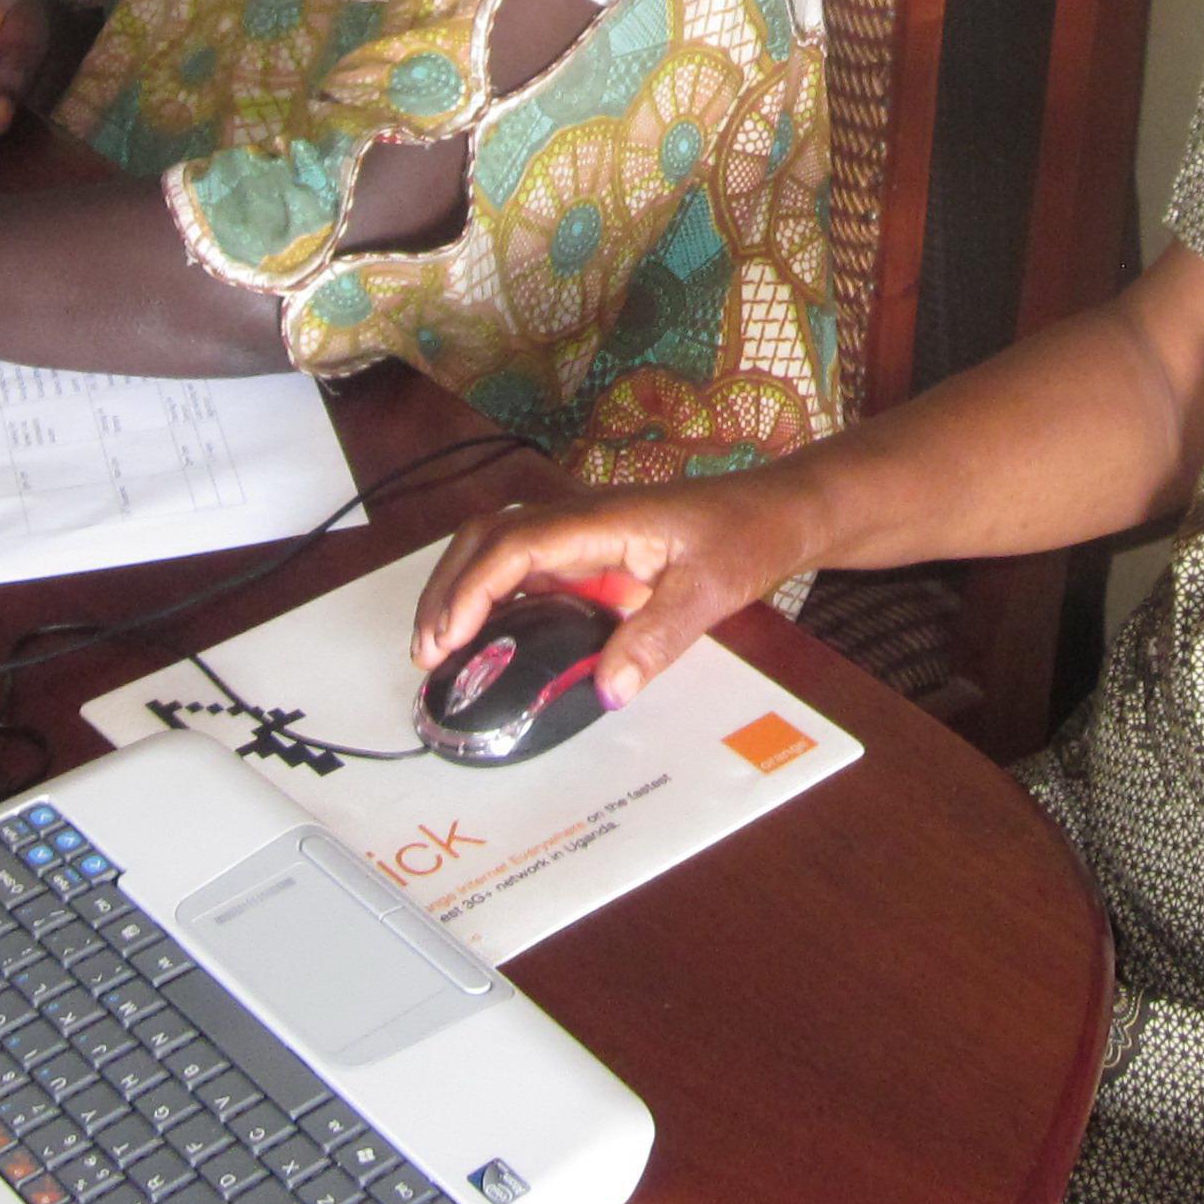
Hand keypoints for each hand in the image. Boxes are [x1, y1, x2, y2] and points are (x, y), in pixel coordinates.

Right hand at [408, 471, 824, 710]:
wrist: (777, 511)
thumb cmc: (747, 536)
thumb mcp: (711, 591)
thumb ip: (657, 639)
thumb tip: (608, 692)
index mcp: (603, 519)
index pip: (517, 544)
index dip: (475, 588)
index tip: (450, 637)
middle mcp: (583, 518)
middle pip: (489, 536)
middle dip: (448, 588)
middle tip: (427, 652)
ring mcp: (585, 532)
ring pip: (499, 545)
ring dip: (462, 588)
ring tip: (438, 646)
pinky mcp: (593, 549)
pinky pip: (527, 564)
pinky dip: (493, 594)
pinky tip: (485, 635)